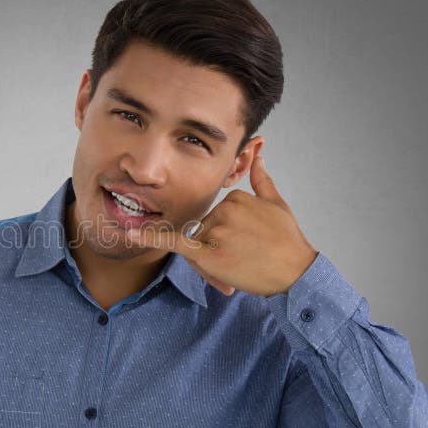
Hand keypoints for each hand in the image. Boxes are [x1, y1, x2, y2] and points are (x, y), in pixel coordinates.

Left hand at [125, 156, 317, 296]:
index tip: (241, 247)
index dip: (220, 236)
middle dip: (212, 248)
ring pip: (195, 245)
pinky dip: (151, 238)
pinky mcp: (208, 252)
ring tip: (237, 266)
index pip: (212, 217)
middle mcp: (223, 210)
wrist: (296, 273)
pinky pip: (174, 243)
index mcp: (234, 197)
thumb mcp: (276, 204)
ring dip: (208, 260)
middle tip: (240, 260)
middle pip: (200, 231)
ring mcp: (216, 230)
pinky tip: (130, 234)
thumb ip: (261, 179)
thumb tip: (257, 155)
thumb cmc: (287, 241)